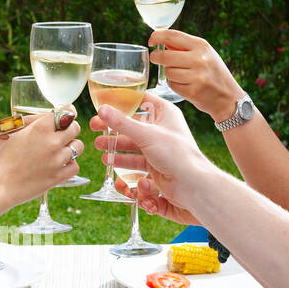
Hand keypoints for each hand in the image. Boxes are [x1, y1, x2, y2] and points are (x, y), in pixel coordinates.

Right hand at [0, 108, 81, 204]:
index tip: (65, 116)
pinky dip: (70, 164)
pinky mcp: (57, 177)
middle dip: (69, 129)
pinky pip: (75, 166)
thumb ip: (37, 123)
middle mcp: (52, 142)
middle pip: (75, 128)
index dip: (65, 114)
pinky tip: (61, 163)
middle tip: (62, 134)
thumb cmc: (4, 157)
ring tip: (60, 150)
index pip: (64, 113)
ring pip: (78, 146)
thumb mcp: (18, 133)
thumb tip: (56, 116)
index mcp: (40, 128)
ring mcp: (56, 160)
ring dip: (71, 146)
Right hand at [93, 94, 213, 217]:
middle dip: (114, 131)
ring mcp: (158, 151)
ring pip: (133, 149)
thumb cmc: (177, 155)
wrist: (192, 186)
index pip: (142, 101)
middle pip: (132, 128)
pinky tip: (117, 171)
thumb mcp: (147, 134)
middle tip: (96, 129)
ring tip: (103, 152)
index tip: (105, 103)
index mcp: (165, 114)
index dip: (123, 101)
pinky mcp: (156, 170)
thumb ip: (122, 123)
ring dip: (117, 152)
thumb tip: (102, 110)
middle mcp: (162, 131)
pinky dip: (126, 171)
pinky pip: (137, 167)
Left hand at [150, 29, 243, 120]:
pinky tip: (184, 84)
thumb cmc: (213, 72)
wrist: (228, 97)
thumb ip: (185, 46)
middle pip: (164, 55)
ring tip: (179, 75)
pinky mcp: (192, 91)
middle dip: (156, 57)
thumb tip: (161, 39)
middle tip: (155, 59)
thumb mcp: (205, 54)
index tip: (151, 41)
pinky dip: (174, 84)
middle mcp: (199, 59)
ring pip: (167, 71)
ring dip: (168, 73)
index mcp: (201, 45)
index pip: (172, 35)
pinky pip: (172, 85)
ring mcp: (196, 76)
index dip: (157, 37)